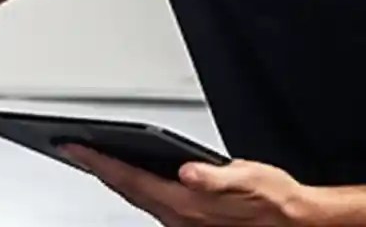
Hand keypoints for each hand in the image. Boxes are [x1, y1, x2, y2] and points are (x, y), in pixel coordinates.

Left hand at [63, 145, 317, 225]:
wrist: (294, 224)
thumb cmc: (274, 202)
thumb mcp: (250, 180)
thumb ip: (218, 177)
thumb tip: (190, 171)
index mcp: (186, 203)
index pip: (129, 178)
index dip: (98, 161)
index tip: (74, 146)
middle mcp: (178, 217)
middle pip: (125, 189)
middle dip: (96, 167)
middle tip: (71, 147)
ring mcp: (181, 223)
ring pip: (134, 197)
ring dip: (111, 178)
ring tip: (92, 157)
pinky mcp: (187, 223)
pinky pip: (148, 202)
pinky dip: (131, 186)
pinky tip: (128, 176)